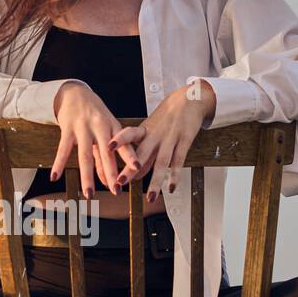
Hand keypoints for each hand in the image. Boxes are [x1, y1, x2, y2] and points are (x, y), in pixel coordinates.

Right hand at [51, 82, 141, 196]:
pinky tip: (55, 177)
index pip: (124, 144)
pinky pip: (63, 149)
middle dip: (111, 174)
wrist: (75, 92)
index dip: (130, 156)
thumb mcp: (104, 131)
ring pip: (85, 155)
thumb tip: (107, 181)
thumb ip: (105, 155)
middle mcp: (100, 127)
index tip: (137, 169)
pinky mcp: (67, 128)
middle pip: (106, 154)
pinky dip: (59, 164)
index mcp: (113, 127)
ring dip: (87, 176)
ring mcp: (83, 127)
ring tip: (88, 194)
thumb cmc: (93, 114)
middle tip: (116, 190)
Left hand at [109, 79, 216, 202]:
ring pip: (161, 162)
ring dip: (155, 181)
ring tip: (149, 197)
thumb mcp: (151, 127)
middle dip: (130, 169)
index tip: (106, 147)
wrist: (190, 99)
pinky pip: (179, 161)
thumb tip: (133, 171)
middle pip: (141, 154)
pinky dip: (175, 175)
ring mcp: (170, 138)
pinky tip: (171, 188)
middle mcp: (155, 134)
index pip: (129, 134)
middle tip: (119, 183)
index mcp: (145, 129)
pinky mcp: (185, 141)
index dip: (118, 140)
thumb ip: (144, 149)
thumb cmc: (168, 115)